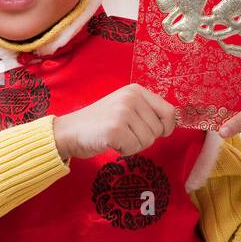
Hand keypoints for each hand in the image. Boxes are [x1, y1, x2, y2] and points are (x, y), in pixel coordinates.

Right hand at [52, 84, 177, 160]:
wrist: (68, 131)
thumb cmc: (99, 123)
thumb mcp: (124, 107)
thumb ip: (146, 111)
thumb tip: (171, 124)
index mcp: (136, 90)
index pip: (168, 111)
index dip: (166, 127)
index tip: (159, 133)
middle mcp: (131, 98)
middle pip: (158, 130)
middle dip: (145, 139)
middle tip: (125, 135)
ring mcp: (122, 113)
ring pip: (147, 141)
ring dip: (133, 146)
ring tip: (117, 138)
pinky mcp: (115, 130)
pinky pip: (134, 148)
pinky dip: (124, 151)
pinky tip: (111, 143)